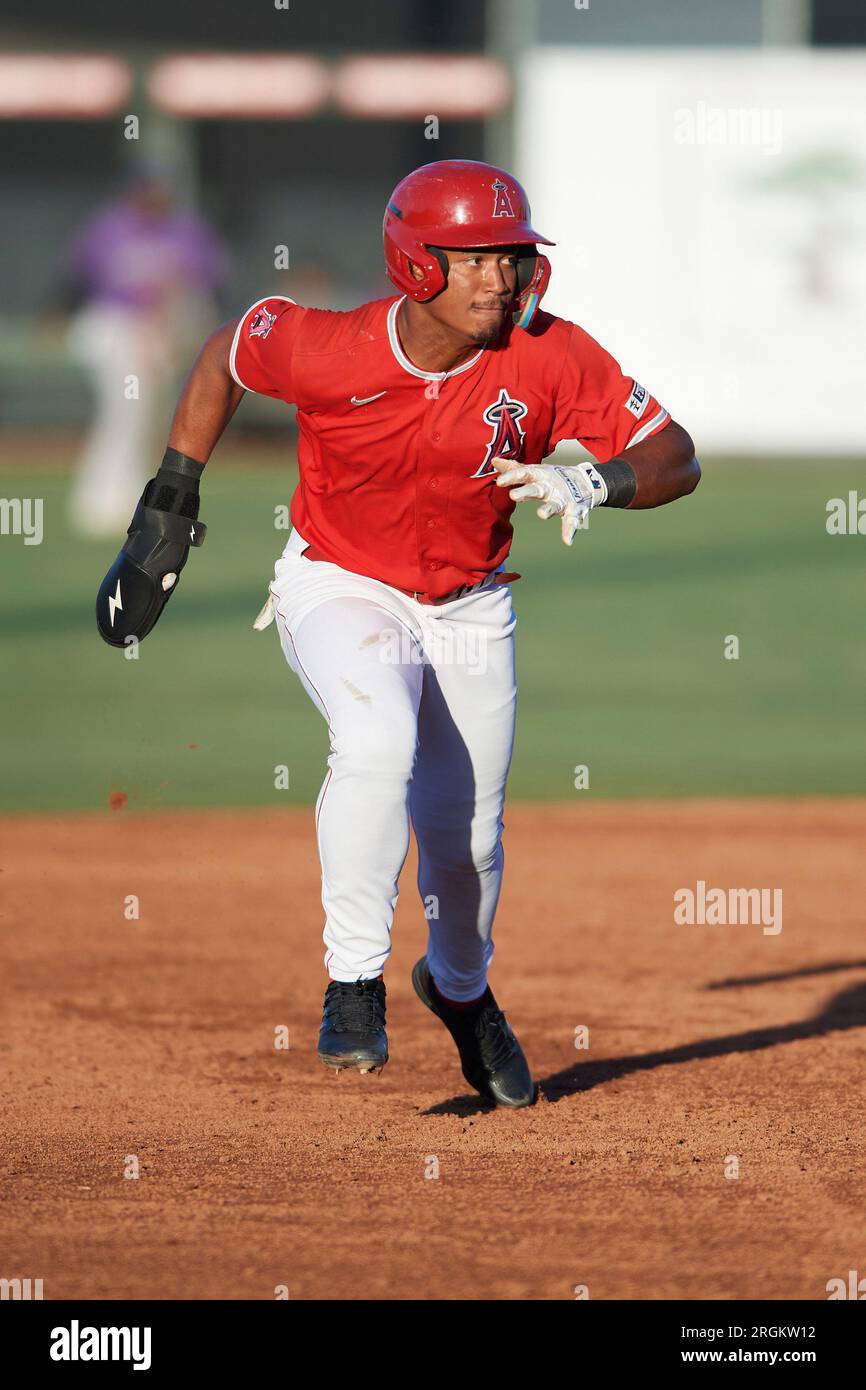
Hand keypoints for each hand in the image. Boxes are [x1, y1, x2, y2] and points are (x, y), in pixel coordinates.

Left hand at [491, 457, 607, 545]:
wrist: (586, 481)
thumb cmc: (552, 478)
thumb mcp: (535, 471)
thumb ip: (515, 469)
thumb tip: (495, 462)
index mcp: (539, 476)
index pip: (524, 473)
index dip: (512, 477)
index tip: (500, 482)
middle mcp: (550, 487)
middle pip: (537, 489)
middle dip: (526, 492)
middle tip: (513, 496)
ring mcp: (563, 499)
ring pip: (554, 505)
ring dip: (548, 510)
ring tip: (542, 515)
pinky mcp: (574, 510)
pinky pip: (572, 522)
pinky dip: (570, 531)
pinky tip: (567, 541)